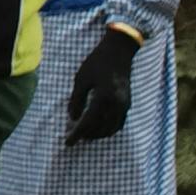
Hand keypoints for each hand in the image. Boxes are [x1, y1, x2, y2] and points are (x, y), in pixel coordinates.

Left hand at [64, 24, 142, 145]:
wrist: (119, 51)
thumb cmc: (97, 62)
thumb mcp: (81, 79)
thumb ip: (76, 100)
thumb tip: (72, 118)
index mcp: (103, 97)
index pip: (88, 122)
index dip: (77, 134)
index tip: (67, 143)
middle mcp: (116, 104)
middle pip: (100, 128)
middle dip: (86, 135)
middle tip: (73, 136)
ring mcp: (124, 105)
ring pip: (111, 129)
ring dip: (97, 134)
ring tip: (85, 134)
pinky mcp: (128, 103)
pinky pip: (119, 123)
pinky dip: (108, 129)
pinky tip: (99, 128)